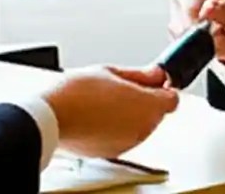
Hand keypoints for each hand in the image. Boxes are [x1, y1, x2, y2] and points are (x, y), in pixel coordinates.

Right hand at [43, 64, 178, 158]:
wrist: (52, 118)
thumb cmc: (77, 94)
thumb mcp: (111, 72)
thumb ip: (140, 74)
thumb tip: (155, 74)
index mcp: (148, 106)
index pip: (173, 99)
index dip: (163, 87)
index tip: (153, 82)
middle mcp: (143, 128)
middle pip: (157, 113)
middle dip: (145, 100)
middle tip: (123, 87)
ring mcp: (129, 142)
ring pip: (141, 125)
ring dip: (131, 114)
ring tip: (106, 100)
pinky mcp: (114, 152)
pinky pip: (125, 136)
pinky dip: (118, 127)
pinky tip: (100, 115)